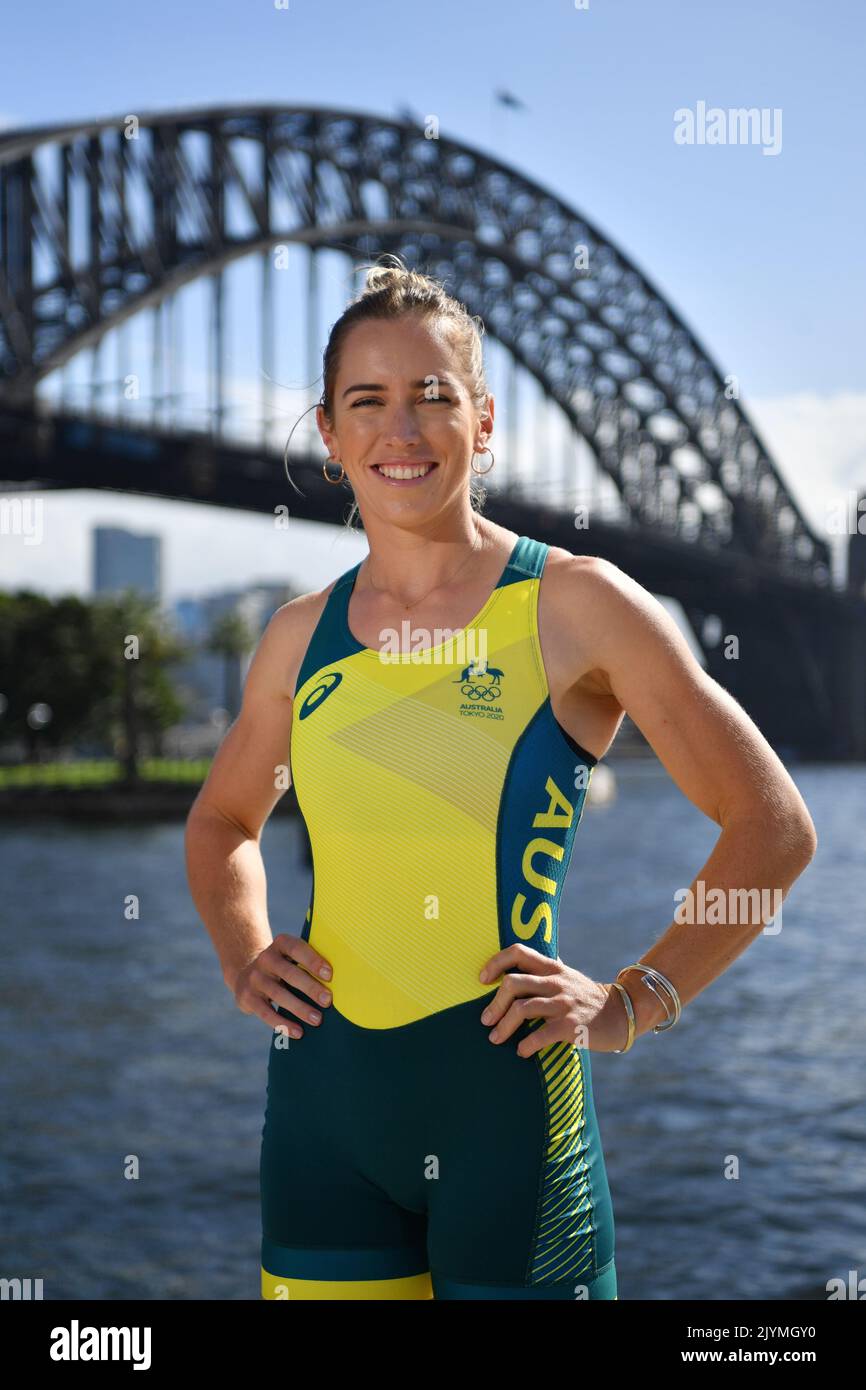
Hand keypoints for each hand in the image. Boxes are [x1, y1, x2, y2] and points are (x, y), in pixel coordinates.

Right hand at [231, 934, 332, 1036]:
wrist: (247, 973)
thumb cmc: (284, 966)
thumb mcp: (292, 956)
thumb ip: (310, 962)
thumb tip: (344, 980)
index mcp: (281, 944)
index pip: (296, 948)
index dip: (313, 960)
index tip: (330, 975)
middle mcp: (266, 958)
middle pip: (289, 973)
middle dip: (310, 987)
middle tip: (328, 1001)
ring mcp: (255, 978)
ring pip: (278, 995)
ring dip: (299, 1008)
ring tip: (317, 1020)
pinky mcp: (247, 997)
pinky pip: (266, 1013)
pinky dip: (283, 1024)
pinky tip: (298, 1032)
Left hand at [478, 943, 627, 1055]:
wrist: (621, 1013)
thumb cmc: (587, 997)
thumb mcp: (567, 976)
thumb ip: (545, 969)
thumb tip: (520, 960)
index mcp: (552, 967)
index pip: (518, 952)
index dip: (496, 962)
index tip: (481, 979)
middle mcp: (555, 981)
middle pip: (513, 983)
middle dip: (494, 1003)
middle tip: (485, 1020)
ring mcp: (563, 1003)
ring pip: (522, 1009)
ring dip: (503, 1027)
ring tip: (495, 1038)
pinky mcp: (570, 1026)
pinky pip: (539, 1035)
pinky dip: (525, 1045)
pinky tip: (521, 1051)